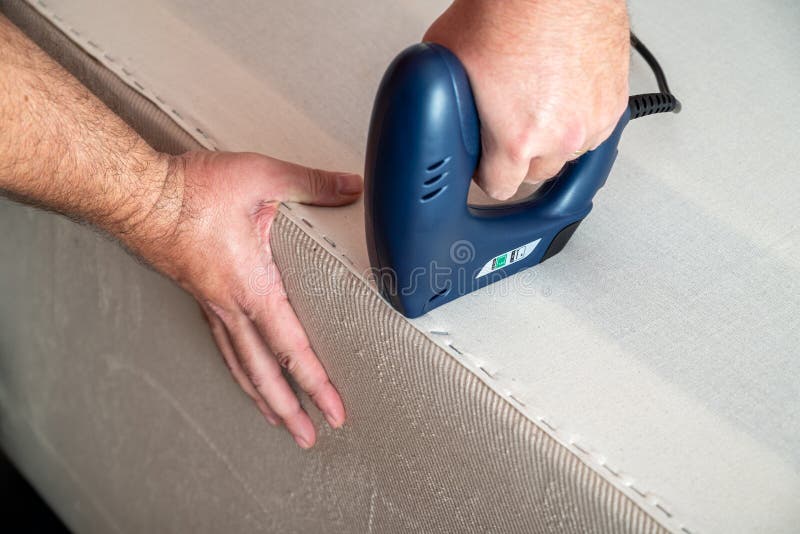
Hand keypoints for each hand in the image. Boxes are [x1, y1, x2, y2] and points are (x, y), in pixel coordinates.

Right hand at [127, 151, 362, 447]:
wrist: (136, 193)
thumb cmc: (192, 191)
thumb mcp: (262, 177)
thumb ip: (311, 184)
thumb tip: (351, 186)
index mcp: (252, 287)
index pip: (292, 348)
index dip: (316, 383)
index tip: (333, 410)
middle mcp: (231, 307)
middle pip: (263, 373)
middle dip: (289, 409)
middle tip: (308, 436)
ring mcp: (213, 306)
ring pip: (241, 365)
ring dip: (263, 397)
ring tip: (279, 420)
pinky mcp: (201, 296)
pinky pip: (224, 346)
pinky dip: (240, 370)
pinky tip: (245, 372)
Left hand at [424, 0, 629, 199]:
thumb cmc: (507, 10)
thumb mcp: (446, 63)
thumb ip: (445, 105)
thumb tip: (435, 112)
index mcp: (516, 140)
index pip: (500, 188)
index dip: (486, 174)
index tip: (485, 164)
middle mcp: (561, 137)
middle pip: (536, 174)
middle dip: (520, 157)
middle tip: (509, 126)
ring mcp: (593, 121)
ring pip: (568, 153)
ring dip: (552, 138)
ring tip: (537, 105)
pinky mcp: (616, 102)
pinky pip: (595, 129)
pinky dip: (580, 117)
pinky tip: (563, 94)